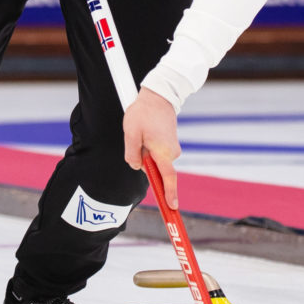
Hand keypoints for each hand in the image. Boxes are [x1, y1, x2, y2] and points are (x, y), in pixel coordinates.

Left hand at [123, 88, 180, 208]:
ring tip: (140, 132)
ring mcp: (173, 148)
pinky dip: (149, 149)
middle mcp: (172, 153)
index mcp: (163, 152)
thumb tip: (138, 167)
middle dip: (145, 164)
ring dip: (146, 153)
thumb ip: (132, 155)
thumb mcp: (131, 134)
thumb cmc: (143, 113)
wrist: (159, 96)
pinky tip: (144, 132)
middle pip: (158, 170)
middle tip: (138, 141)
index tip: (172, 208)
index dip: (170, 194)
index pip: (168, 179)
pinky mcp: (170, 143)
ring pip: (156, 160)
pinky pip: (158, 153)